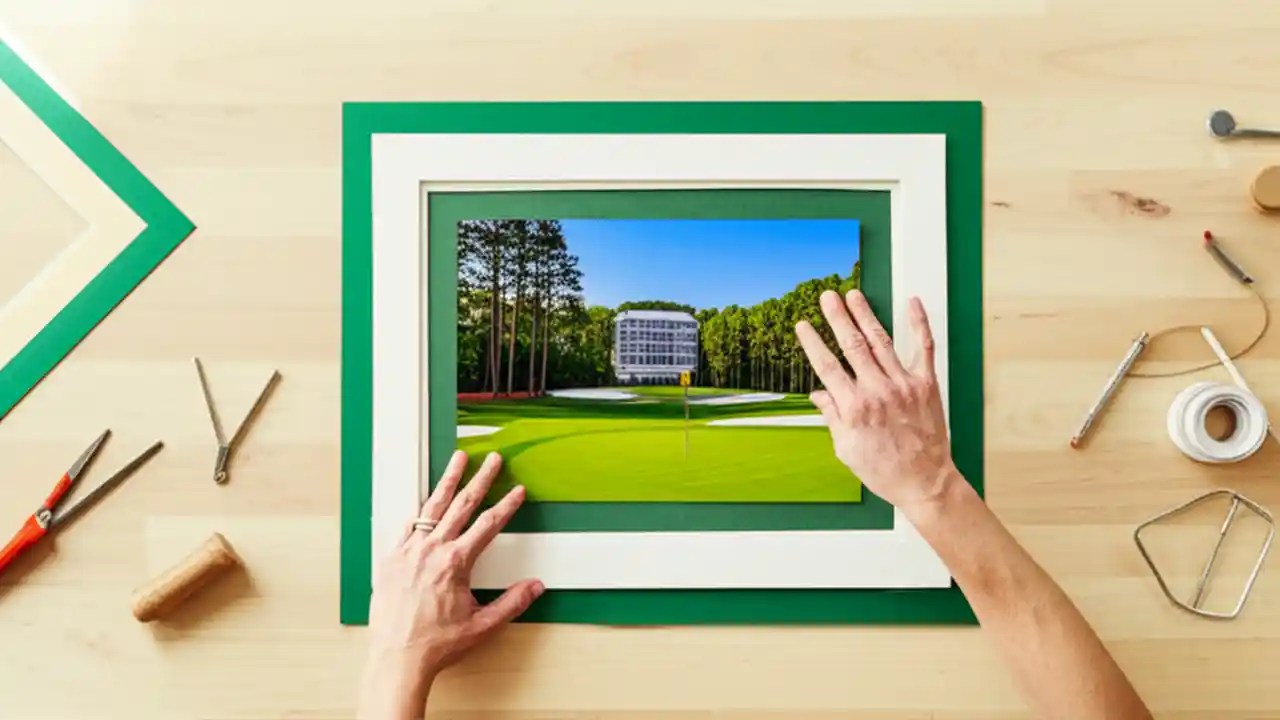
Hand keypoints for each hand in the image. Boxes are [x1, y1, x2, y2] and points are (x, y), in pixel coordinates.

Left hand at [358, 451, 542, 719]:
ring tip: (457, 460)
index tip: (517, 491)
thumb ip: (512, 602)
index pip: (488, 524)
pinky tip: (424, 504)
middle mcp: (431, 550)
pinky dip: (418, 513)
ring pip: (432, 507)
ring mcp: (408, 552)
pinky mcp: (390, 559)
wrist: (397, 658)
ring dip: (448, 481)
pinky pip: (406, 527)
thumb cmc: (436, 644)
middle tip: (491, 459)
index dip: (507, 505)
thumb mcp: (483, 625)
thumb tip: (536, 586)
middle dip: (480, 479)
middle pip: (462, 505)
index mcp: (456, 562)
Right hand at [795, 290, 956, 516]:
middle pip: (852, 346)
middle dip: (837, 318)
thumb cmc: (884, 470)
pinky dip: (919, 323)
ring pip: (880, 342)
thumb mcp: (846, 449)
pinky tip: (912, 304)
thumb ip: (832, 417)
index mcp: (854, 408)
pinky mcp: (926, 384)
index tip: (804, 326)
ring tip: (853, 296)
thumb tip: (819, 396)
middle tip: (827, 297)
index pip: (827, 367)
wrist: (924, 482)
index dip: (813, 343)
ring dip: (865, 315)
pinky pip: (923, 348)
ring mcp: (903, 385)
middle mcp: (877, 391)